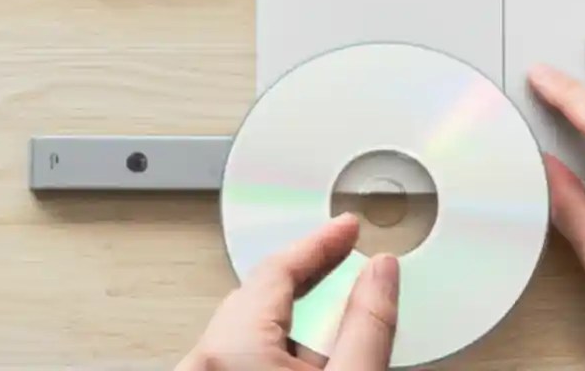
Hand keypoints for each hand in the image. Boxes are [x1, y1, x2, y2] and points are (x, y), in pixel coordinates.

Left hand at [177, 213, 399, 370]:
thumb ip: (366, 327)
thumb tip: (381, 272)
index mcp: (230, 349)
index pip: (277, 269)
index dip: (319, 243)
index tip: (346, 227)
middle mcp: (203, 360)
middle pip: (259, 296)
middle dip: (307, 280)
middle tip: (346, 263)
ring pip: (247, 328)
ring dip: (291, 320)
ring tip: (335, 327)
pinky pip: (235, 354)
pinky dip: (270, 346)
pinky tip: (303, 359)